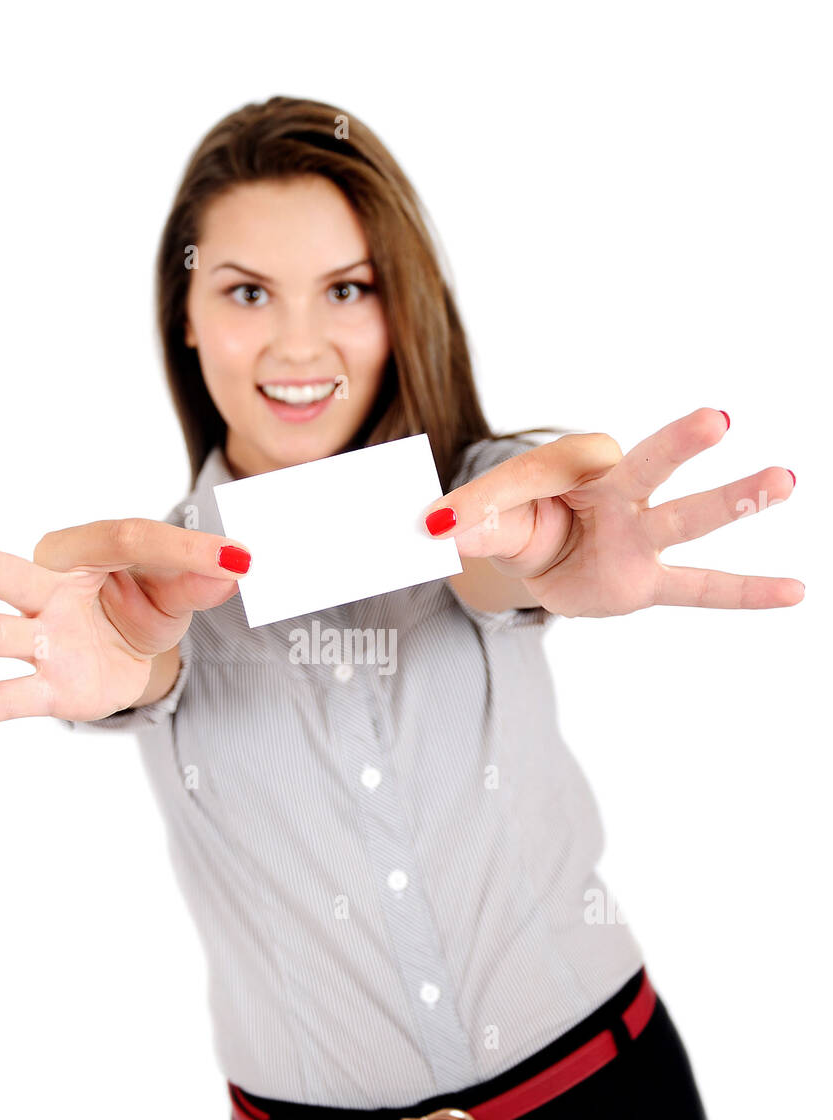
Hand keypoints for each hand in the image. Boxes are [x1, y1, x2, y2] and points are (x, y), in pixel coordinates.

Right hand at [0, 520, 251, 724]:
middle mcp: (54, 590)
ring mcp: (45, 638)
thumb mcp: (183, 585)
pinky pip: (2, 696)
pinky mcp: (50, 684)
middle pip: (17, 577)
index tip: (231, 559)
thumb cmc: (150, 601)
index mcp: (92, 552)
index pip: (125, 542)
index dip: (179, 550)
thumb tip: (237, 561)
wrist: (141, 648)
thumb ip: (202, 573)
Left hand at [426, 408, 803, 616]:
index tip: (455, 518)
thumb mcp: (489, 517)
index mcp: (575, 467)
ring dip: (733, 500)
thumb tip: (432, 528)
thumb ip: (469, 519)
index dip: (508, 491)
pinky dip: (746, 592)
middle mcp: (619, 493)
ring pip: (688, 516)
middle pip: (651, 465)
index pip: (552, 464)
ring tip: (783, 479)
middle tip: (716, 417)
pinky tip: (795, 592)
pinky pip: (701, 588)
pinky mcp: (649, 581)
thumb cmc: (522, 520)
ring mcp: (641, 536)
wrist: (545, 557)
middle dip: (678, 444)